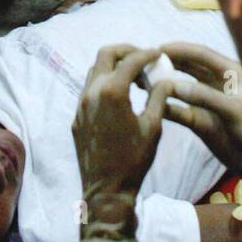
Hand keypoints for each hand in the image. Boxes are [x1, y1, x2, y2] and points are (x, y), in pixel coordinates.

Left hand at [72, 43, 170, 203]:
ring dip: (113, 66)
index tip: (158, 54)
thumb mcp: (153, 127)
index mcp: (112, 92)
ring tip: (133, 76)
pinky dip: (104, 83)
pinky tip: (120, 95)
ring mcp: (81, 104)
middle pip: (105, 54)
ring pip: (95, 70)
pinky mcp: (77, 117)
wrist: (106, 190)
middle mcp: (92, 92)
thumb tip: (164, 80)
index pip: (131, 61)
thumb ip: (159, 97)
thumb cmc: (134, 160)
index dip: (147, 54)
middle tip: (142, 58)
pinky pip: (89, 89)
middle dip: (125, 51)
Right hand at [157, 42, 241, 198]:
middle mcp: (216, 83)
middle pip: (187, 66)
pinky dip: (165, 107)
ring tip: (143, 82)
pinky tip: (152, 106)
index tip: (157, 49)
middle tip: (145, 63)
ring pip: (181, 87)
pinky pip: (178, 110)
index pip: (200, 53)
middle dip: (167, 63)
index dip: (179, 49)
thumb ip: (205, 97)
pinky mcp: (199, 121)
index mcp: (230, 72)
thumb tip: (173, 86)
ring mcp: (206, 102)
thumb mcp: (235, 110)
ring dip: (164, 84)